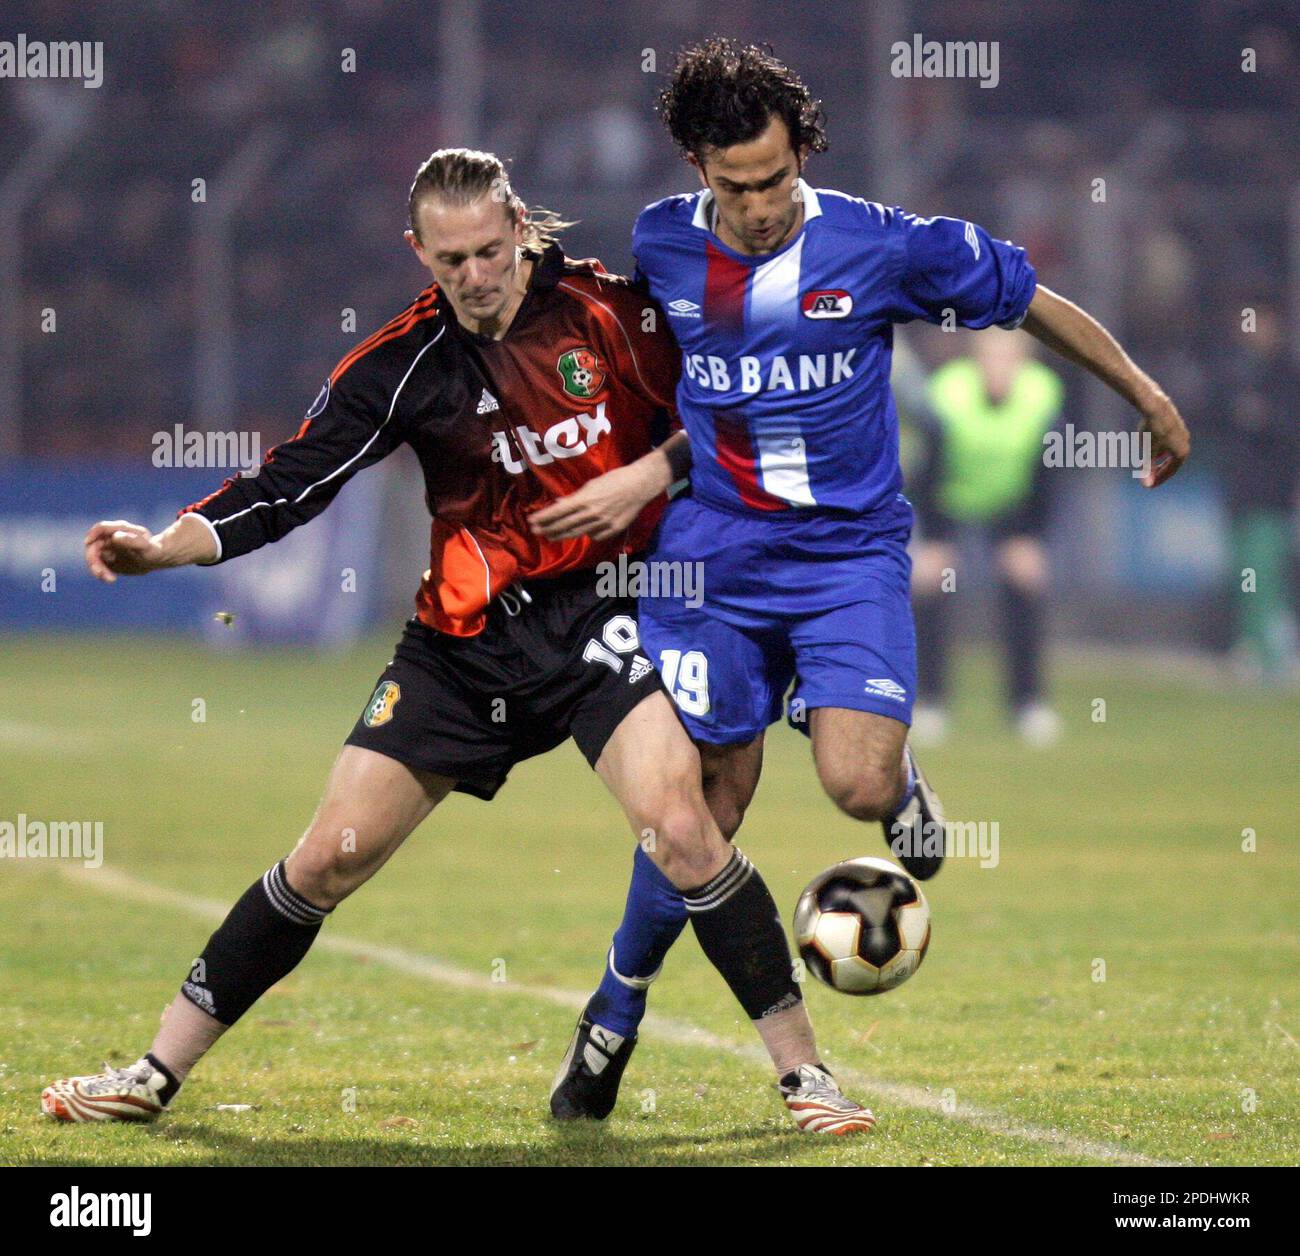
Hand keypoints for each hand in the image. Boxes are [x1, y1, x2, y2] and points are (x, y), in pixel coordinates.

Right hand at [84, 521, 168, 581]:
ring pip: (94, 557)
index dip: (92, 534)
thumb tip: (115, 537)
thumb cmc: (153, 550)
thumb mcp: (146, 547)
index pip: (101, 528)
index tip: (88, 543)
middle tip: (100, 573)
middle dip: (94, 559)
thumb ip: (132, 541)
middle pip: (93, 545)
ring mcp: (107, 548)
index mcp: (120, 529)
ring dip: (97, 568)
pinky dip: (101, 573)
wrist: (156, 559)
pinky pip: (99, 566)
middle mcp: (110, 537)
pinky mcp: (107, 559)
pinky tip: (111, 579)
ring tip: (110, 579)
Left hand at [529, 462, 662, 541]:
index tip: (532, 522)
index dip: (544, 518)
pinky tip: (581, 532)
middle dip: (548, 529)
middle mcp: (591, 513)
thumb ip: (575, 497)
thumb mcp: (591, 484)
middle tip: (536, 532)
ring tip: (551, 536)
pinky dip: (586, 534)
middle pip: (565, 525)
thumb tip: (559, 504)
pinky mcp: (612, 530)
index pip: (558, 511)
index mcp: (585, 499)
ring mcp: (602, 524)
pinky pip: (594, 536)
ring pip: (577, 533)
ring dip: (562, 535)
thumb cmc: (615, 480)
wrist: (639, 485)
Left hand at [1137, 392, 1189, 487]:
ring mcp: (1183, 432)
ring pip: (1172, 450)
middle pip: (1173, 461)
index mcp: (1181, 452)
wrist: (1155, 407)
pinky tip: (1154, 448)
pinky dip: (1162, 448)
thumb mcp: (1148, 452)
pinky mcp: (1177, 424)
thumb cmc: (1151, 432)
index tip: (1149, 485)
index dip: (1159, 479)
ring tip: (1151, 464)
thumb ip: (1148, 468)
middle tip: (1150, 477)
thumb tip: (1147, 485)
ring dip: (1162, 459)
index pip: (1171, 470)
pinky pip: (1171, 441)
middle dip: (1161, 470)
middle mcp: (1185, 442)